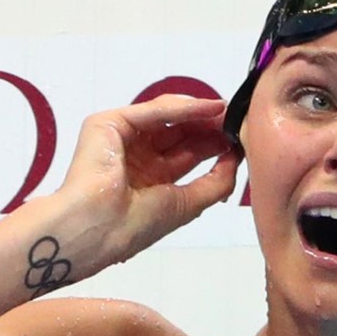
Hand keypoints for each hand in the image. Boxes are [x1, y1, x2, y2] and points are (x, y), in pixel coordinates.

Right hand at [56, 95, 240, 268]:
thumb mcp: (187, 204)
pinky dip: (183, 108)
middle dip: (210, 126)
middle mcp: (134, 158)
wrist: (96, 227)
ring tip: (228, 113)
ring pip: (167, 117)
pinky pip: (151, 111)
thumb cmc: (130, 226)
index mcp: (148, 180)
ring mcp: (120, 139)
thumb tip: (236, 158)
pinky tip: (209, 108)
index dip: (214, 145)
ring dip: (200, 114)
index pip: (186, 154)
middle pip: (179, 133)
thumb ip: (216, 181)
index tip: (240, 139)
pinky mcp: (108, 124)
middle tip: (238, 122)